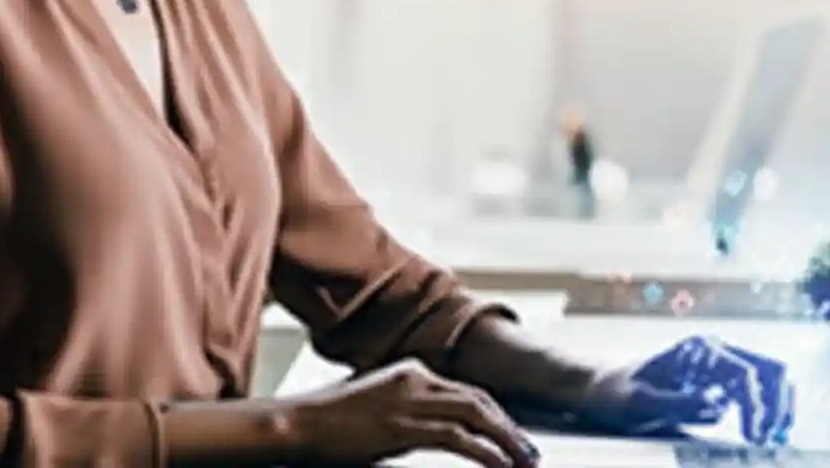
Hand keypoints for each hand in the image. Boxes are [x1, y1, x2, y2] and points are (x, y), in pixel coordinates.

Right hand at [289, 358, 540, 466]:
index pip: (467, 391)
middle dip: (509, 427)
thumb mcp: (379, 409)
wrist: (299, 425)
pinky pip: (458, 437)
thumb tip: (441, 433)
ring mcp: (411, 399)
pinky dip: (485, 451)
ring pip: (476, 413)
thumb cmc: (332, 425)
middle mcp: (416, 378)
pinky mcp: (404, 425)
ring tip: (524, 461)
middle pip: (479, 399)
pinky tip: (500, 465)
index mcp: (412, 371)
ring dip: (506, 439)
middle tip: (530, 451)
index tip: (513, 435)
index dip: (496, 414)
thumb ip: (411, 415)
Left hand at [578, 336, 794, 444]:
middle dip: (776, 403)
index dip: (755, 403)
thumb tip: (718, 404)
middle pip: (768, 369)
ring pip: (771, 378)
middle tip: (768, 437)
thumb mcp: (638, 402)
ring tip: (772, 436)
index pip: (743, 371)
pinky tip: (766, 432)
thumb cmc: (616, 394)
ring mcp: (720, 366)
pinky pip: (759, 391)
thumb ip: (675, 402)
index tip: (754, 435)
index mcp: (697, 350)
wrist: (603, 391)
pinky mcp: (721, 383)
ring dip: (778, 405)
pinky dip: (770, 410)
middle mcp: (715, 352)